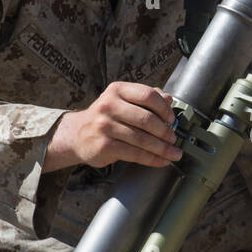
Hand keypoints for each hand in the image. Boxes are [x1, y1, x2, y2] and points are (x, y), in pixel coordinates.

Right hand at [45, 81, 182, 170]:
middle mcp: (109, 105)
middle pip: (146, 119)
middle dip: (165, 132)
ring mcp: (105, 126)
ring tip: (174, 153)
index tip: (172, 119)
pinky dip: (152, 159)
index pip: (147, 95)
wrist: (77, 135)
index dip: (164, 108)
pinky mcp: (104, 145)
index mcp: (117, 90)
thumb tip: (168, 99)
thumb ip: (144, 98)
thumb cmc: (106, 117)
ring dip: (163, 149)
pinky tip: (162, 161)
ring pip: (142, 139)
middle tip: (174, 139)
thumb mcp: (121, 100)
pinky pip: (135, 154)